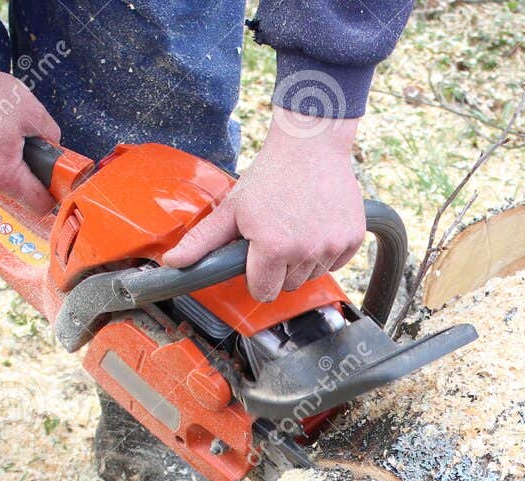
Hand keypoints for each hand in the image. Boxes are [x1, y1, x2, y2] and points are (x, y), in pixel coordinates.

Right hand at [0, 57, 61, 219]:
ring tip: (6, 134)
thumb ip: (52, 136)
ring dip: (8, 162)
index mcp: (2, 175)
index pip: (37, 204)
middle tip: (31, 146)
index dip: (53, 194)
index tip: (57, 180)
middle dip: (29, 173)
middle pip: (17, 191)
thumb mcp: (33, 112)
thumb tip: (54, 147)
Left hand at [163, 109, 365, 301]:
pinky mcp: (352, 239)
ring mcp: (332, 246)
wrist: (311, 145)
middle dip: (279, 267)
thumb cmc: (271, 175)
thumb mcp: (232, 208)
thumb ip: (203, 240)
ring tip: (298, 226)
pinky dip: (328, 251)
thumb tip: (172, 263)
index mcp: (273, 247)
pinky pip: (337, 263)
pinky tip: (317, 225)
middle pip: (288, 286)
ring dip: (304, 260)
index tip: (258, 256)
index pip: (263, 291)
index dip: (257, 276)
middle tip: (277, 234)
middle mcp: (305, 251)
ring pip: (313, 276)